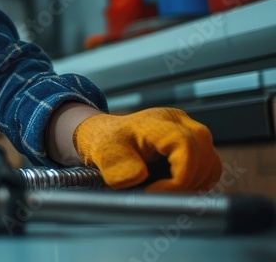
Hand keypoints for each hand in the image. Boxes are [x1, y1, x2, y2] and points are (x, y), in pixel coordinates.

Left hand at [73, 107, 221, 191]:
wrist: (104, 135)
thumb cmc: (105, 141)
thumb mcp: (104, 153)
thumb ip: (120, 167)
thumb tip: (139, 177)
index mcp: (157, 122)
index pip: (186, 148)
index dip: (179, 177)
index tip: (157, 191)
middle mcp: (179, 122)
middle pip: (204, 155)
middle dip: (186, 182)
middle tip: (160, 194)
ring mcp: (190, 131)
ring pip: (210, 163)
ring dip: (194, 183)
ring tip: (166, 190)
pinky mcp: (195, 143)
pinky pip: (209, 166)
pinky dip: (197, 181)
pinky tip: (175, 186)